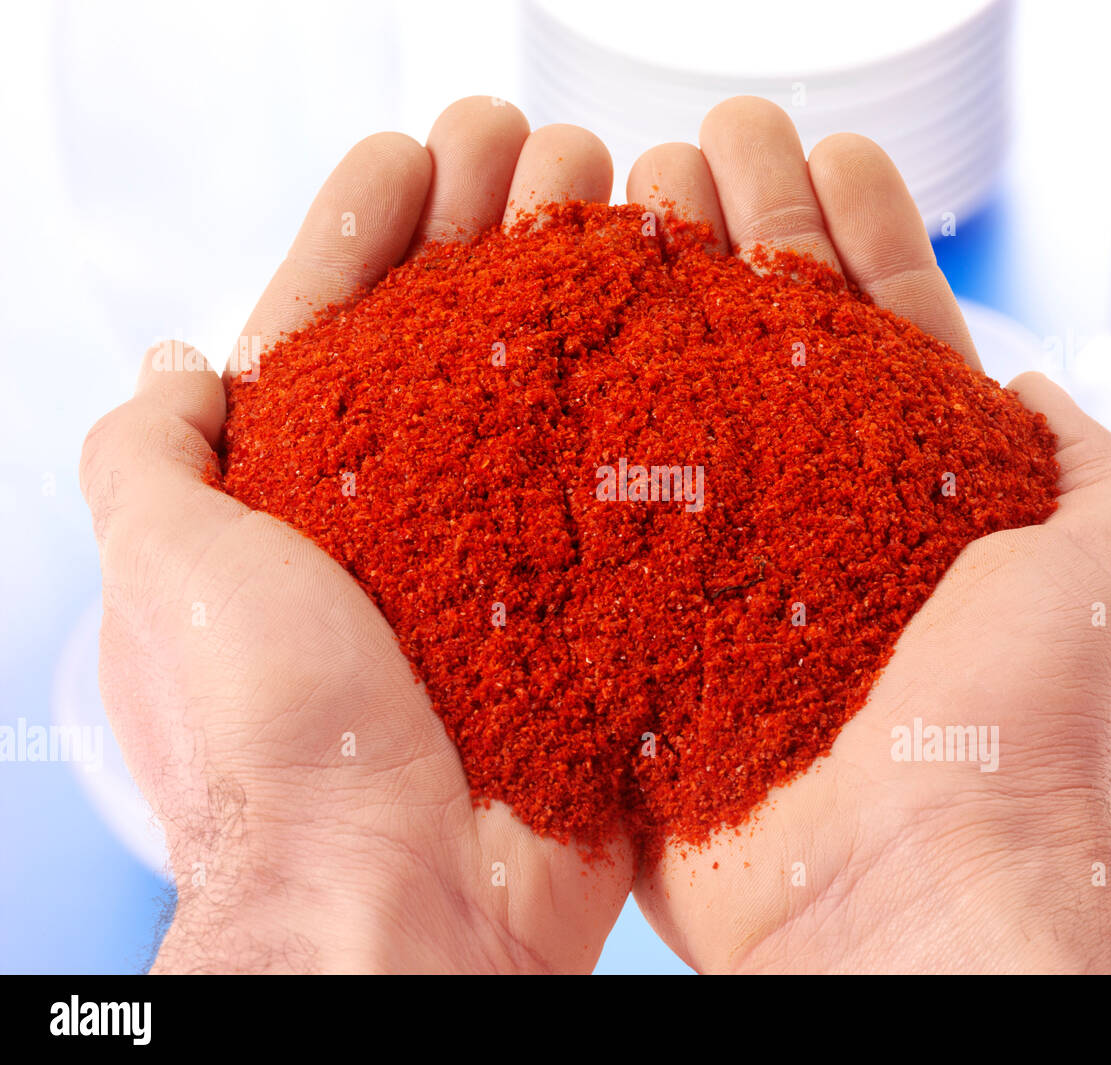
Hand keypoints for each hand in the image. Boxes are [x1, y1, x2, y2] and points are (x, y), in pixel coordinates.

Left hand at [80, 98, 630, 972]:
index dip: (369, 230)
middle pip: (458, 340)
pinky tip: (677, 315)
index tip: (415, 155)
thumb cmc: (275, 745)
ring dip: (576, 284)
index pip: (334, 326)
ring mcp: (513, 561)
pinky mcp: (595, 608)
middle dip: (491, 231)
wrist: (406, 900)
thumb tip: (179, 364)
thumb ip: (153, 454)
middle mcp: (413, 524)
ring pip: (552, 391)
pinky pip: (631, 481)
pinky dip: (652, 397)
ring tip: (615, 192)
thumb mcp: (167, 570)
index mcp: (305, 503)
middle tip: (541, 149)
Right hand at [629, 96, 1110, 973]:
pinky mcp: (639, 635)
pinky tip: (543, 329)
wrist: (902, 893)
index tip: (813, 150)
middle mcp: (808, 524)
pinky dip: (567, 427)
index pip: (874, 331)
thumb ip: (1086, 461)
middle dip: (732, 234)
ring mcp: (714, 574)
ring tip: (618, 192)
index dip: (847, 234)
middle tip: (686, 150)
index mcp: (912, 497)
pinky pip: (592, 519)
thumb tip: (1034, 383)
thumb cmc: (1018, 732)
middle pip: (760, 346)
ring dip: (652, 293)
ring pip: (670, 405)